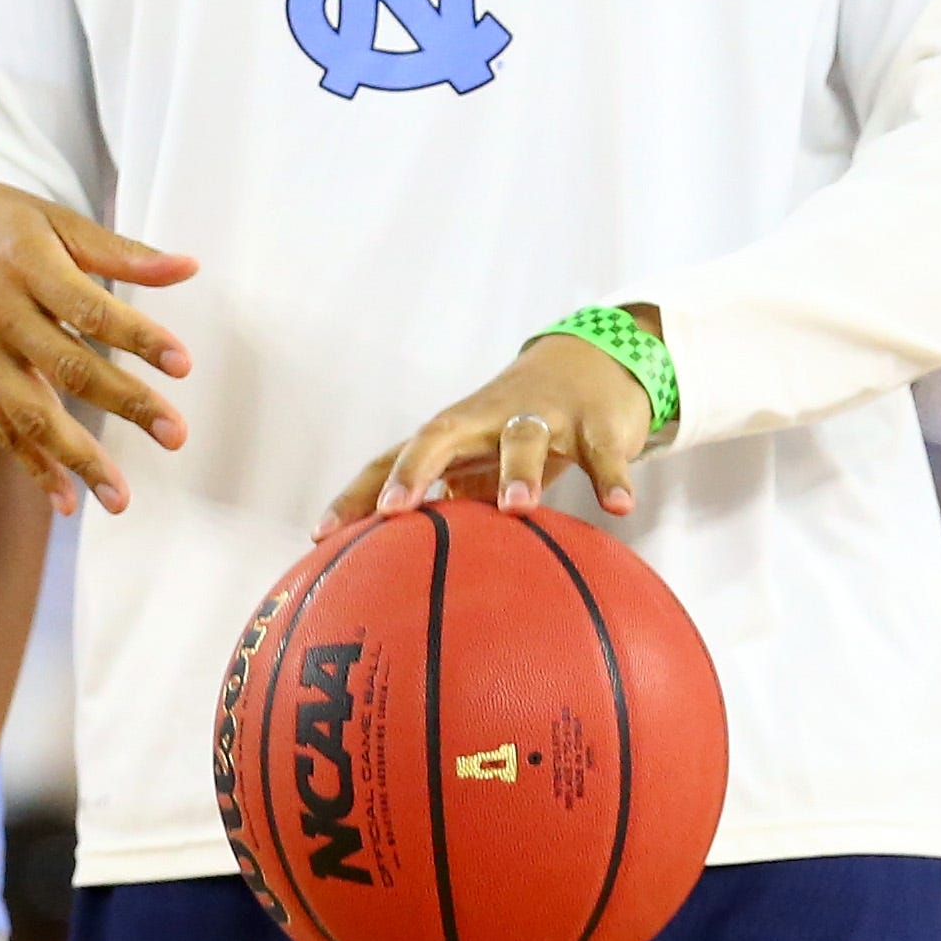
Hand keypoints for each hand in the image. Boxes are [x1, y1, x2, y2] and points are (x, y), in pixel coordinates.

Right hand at [0, 166, 195, 512]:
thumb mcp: (53, 220)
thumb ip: (119, 251)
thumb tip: (187, 268)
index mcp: (28, 263)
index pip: (90, 309)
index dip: (138, 338)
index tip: (182, 364)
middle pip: (68, 367)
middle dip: (126, 403)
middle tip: (176, 434)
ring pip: (30, 412)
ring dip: (78, 459)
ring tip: (120, 497)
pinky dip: (33, 466)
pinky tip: (66, 498)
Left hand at [321, 324, 654, 533]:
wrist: (593, 360)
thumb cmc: (518, 429)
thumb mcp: (481, 465)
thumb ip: (449, 511)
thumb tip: (406, 581)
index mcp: (451, 435)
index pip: (389, 458)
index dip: (355, 495)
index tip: (320, 535)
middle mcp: (486, 419)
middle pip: (438, 435)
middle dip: (413, 469)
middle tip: (395, 510)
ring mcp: (542, 416)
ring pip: (524, 437)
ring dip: (519, 470)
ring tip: (519, 509)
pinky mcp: (595, 422)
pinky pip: (605, 452)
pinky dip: (612, 477)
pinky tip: (620, 509)